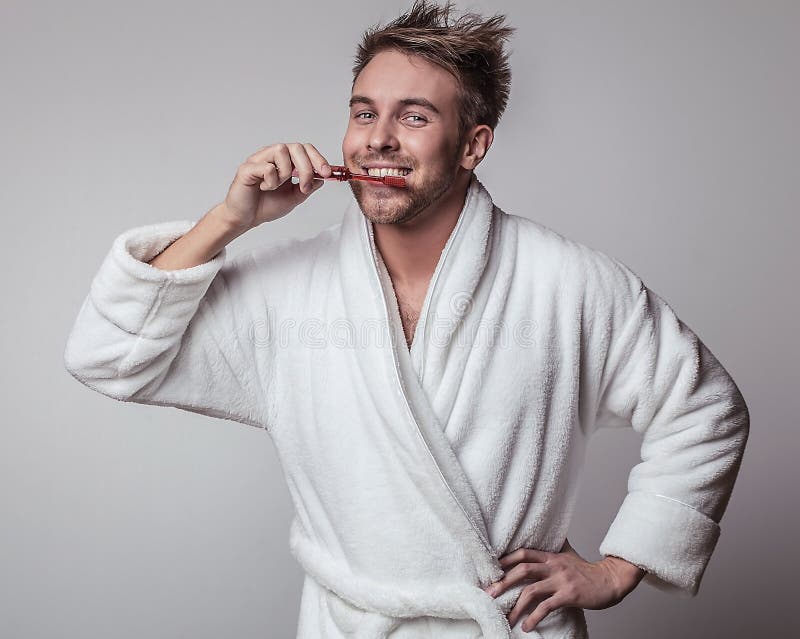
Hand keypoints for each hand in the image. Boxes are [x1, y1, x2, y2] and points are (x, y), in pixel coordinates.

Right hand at [217, 142, 331, 230]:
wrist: (246, 218)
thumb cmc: (266, 205)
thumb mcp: (294, 198)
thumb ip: (308, 187)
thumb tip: (322, 178)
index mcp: (284, 160)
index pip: (305, 149)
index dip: (318, 159)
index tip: (327, 173)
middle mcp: (272, 155)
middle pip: (296, 147)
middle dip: (306, 168)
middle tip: (304, 188)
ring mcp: (259, 159)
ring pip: (281, 151)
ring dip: (285, 173)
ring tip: (277, 186)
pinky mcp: (247, 167)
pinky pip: (267, 167)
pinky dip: (271, 181)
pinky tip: (264, 188)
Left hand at [483, 540, 644, 632]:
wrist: (611, 580)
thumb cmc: (588, 570)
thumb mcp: (569, 554)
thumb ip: (555, 548)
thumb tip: (547, 537)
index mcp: (551, 556)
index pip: (523, 553)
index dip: (505, 560)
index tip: (491, 570)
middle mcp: (553, 566)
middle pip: (522, 569)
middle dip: (503, 582)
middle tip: (489, 594)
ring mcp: (561, 581)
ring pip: (531, 591)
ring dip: (516, 606)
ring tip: (507, 617)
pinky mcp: (569, 595)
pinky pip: (546, 607)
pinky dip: (534, 618)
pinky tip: (527, 626)